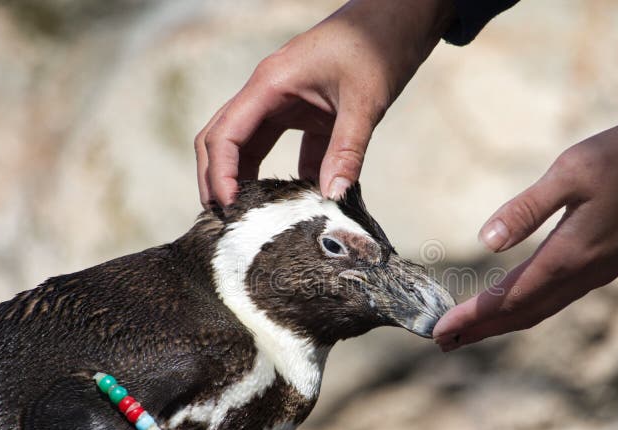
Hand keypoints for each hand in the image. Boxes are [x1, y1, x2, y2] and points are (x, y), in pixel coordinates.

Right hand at [196, 0, 455, 206]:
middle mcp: (268, 92)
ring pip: (248, 145)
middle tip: (224, 222)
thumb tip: (331, 198)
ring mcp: (284, 101)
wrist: (400, 17)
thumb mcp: (364, 102)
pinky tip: (294, 203)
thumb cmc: (379, 45)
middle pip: (223, 139)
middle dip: (217, 179)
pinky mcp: (305, 110)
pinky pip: (283, 147)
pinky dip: (284, 175)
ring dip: (244, 179)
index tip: (229, 208)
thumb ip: (347, 151)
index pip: (226, 134)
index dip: (220, 174)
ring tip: (249, 219)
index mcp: (270, 84)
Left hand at [433, 118, 617, 350]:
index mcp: (570, 254)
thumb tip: (486, 241)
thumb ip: (526, 209)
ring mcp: (602, 271)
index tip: (439, 330)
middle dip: (482, 329)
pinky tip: (520, 302)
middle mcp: (586, 272)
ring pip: (545, 308)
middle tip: (444, 341)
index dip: (472, 316)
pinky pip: (562, 297)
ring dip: (506, 322)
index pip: (509, 297)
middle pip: (525, 314)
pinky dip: (531, 307)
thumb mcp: (570, 172)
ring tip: (473, 329)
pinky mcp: (612, 262)